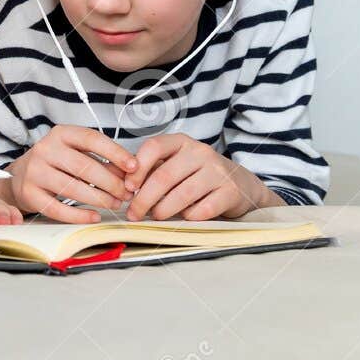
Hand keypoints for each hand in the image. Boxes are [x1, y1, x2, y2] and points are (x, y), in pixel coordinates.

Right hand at [5, 126, 135, 223]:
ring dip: (99, 199)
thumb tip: (129, 175)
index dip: (115, 153)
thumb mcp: (76, 153)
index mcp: (60, 134)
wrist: (19, 176)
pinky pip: (58, 208)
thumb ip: (102, 161)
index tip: (134, 167)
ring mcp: (35, 171)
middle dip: (111, 183)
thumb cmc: (55, 163)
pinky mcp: (29, 193)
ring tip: (114, 204)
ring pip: (73, 188)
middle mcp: (45, 149)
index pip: (91, 139)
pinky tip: (94, 216)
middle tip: (126, 194)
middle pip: (84, 166)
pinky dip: (79, 215)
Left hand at [123, 133, 274, 220]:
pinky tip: (185, 217)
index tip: (128, 187)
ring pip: (182, 194)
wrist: (240, 185)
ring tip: (156, 216)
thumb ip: (150, 169)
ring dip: (163, 210)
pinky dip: (188, 217)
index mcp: (181, 142)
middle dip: (144, 198)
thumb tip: (119, 181)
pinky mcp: (230, 192)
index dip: (138, 168)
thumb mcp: (175, 164)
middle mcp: (200, 152)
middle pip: (165, 176)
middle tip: (134, 213)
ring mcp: (217, 171)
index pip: (154, 147)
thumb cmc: (197, 176)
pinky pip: (202, 210)